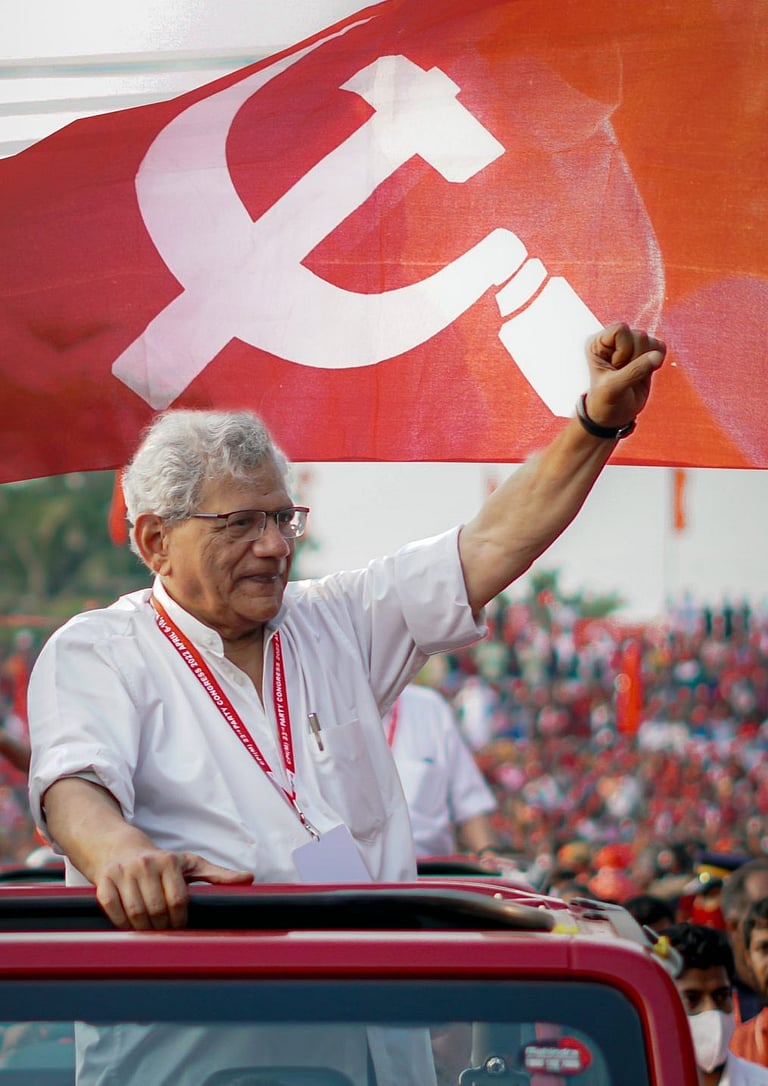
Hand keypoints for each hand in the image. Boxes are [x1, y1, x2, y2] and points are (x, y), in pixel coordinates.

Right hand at [94, 848, 253, 929]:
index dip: (180, 920)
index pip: (178, 901)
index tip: (180, 926)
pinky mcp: (103, 882)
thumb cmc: (161, 861)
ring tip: (149, 930)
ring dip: (143, 928)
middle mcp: (145, 864)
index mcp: (169, 861)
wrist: (120, 848)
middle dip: (163, 927)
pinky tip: (129, 924)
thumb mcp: (190, 864)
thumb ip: (218, 874)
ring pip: (135, 913)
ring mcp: (123, 873)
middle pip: (157, 910)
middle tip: (165, 931)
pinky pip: (113, 910)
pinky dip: (121, 923)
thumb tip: (249, 878)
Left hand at [584, 321, 665, 428]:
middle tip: (623, 374)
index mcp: (598, 343)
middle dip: (635, 359)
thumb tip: (657, 356)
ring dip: (645, 362)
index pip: (620, 329)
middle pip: (638, 335)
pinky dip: (656, 361)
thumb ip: (635, 370)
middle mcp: (614, 340)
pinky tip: (644, 373)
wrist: (614, 415)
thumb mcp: (615, 387)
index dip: (624, 349)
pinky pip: (660, 346)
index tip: (616, 367)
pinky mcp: (645, 353)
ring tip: (631, 375)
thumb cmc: (605, 401)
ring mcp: (630, 345)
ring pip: (650, 341)